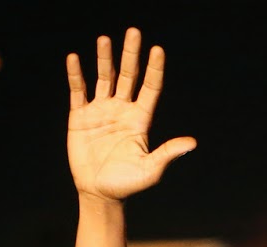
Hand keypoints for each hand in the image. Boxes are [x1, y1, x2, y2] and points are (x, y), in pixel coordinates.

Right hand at [67, 29, 196, 202]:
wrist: (99, 194)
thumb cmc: (128, 184)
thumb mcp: (150, 169)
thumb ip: (168, 153)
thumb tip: (192, 143)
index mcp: (140, 119)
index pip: (150, 87)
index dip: (154, 69)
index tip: (157, 49)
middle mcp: (122, 109)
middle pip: (128, 75)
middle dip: (131, 54)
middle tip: (134, 32)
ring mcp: (101, 110)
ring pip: (104, 78)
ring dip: (104, 59)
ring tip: (104, 40)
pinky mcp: (80, 117)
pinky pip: (78, 91)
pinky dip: (76, 75)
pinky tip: (74, 58)